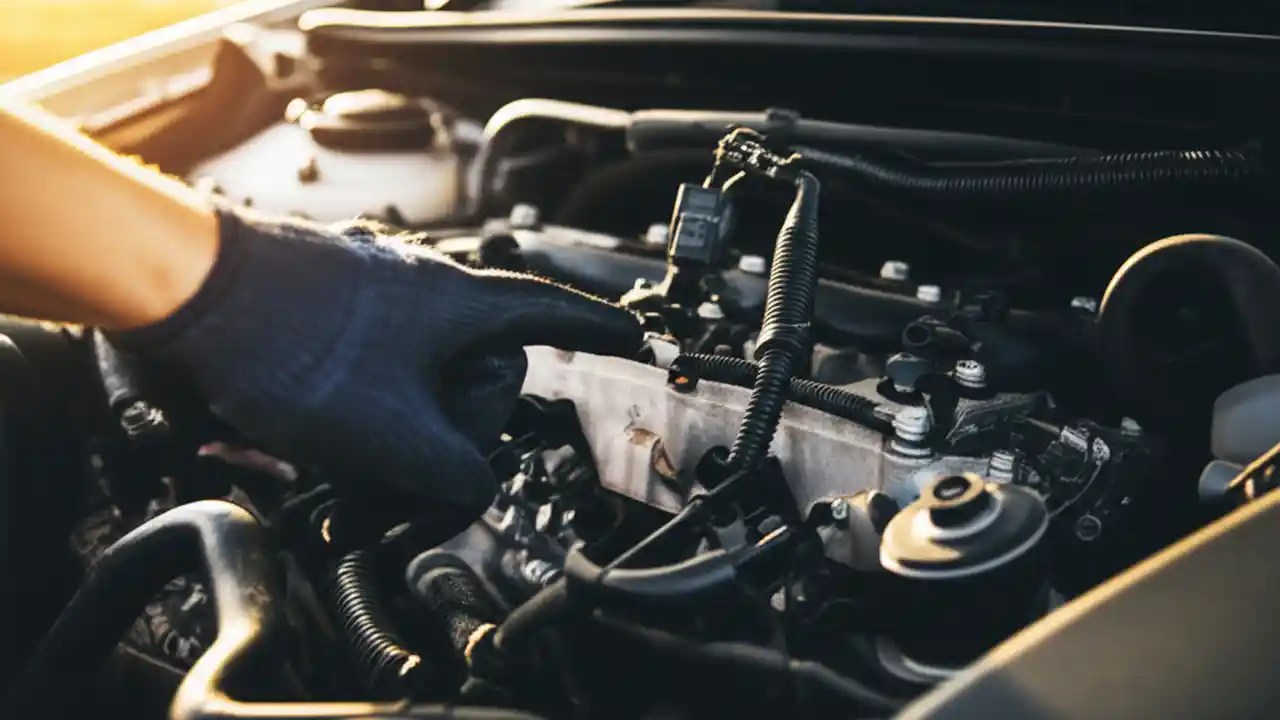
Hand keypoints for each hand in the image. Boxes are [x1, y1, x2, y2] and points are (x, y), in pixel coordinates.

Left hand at [111, 207, 639, 509]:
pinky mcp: (328, 313)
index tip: (632, 337)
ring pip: (409, 386)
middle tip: (396, 485)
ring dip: (380, 448)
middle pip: (469, 381)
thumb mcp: (393, 438)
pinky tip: (303, 449)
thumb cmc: (290, 347)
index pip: (550, 316)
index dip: (595, 332)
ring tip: (331, 483)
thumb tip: (472, 490)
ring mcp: (373, 300)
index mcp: (461, 308)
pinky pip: (364, 376)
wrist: (184, 295)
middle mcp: (424, 293)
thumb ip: (456, 477)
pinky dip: (346, 423)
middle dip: (439, 445)